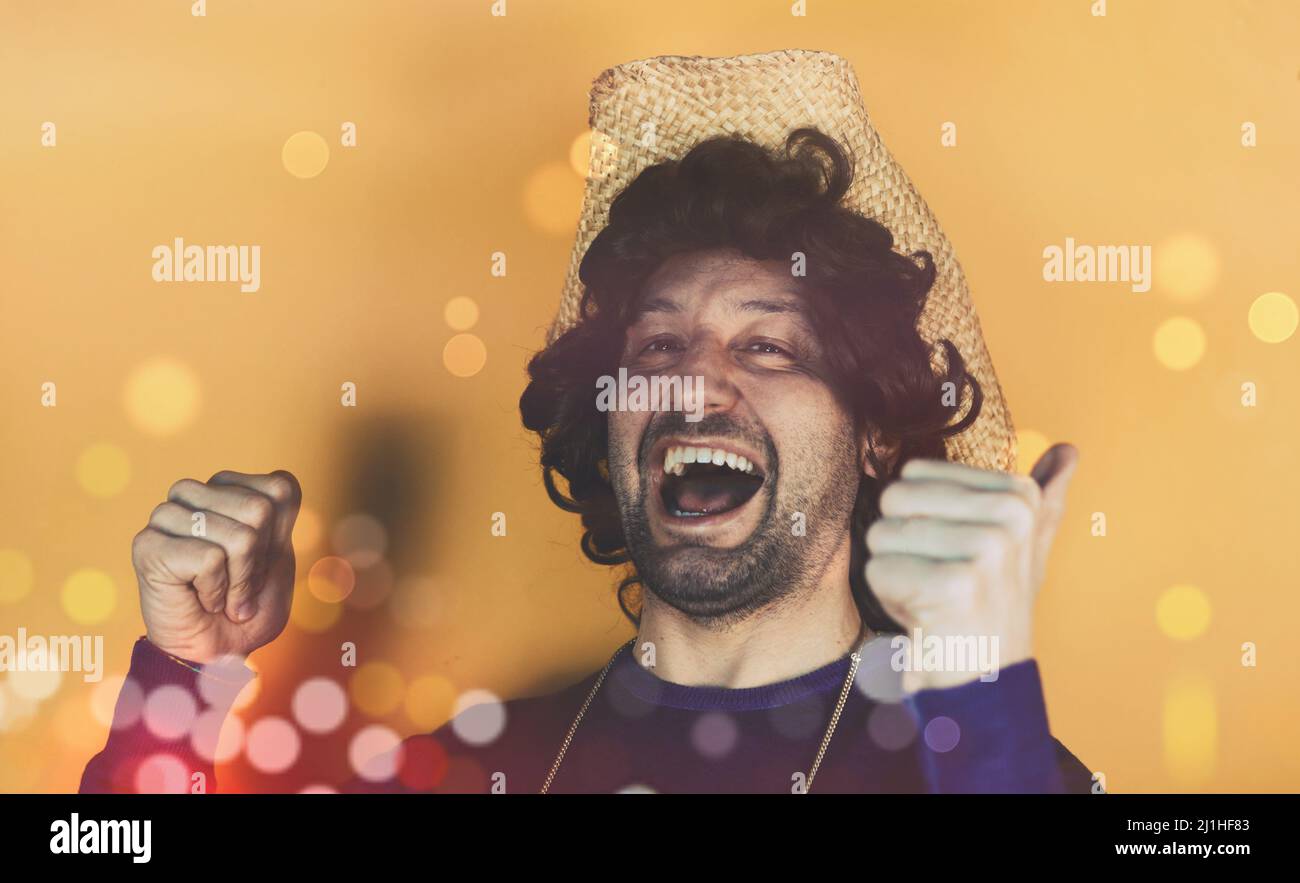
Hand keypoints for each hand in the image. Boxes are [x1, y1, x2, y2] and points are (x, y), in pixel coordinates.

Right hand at [131, 470, 300, 663]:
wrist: (216, 654)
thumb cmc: (248, 607)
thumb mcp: (280, 554)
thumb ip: (282, 512)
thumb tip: (281, 481)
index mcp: (226, 487)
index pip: (279, 488)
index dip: (279, 535)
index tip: (259, 562)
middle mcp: (193, 493)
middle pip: (260, 509)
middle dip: (258, 559)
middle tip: (237, 583)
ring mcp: (166, 515)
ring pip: (240, 536)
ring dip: (239, 580)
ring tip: (219, 593)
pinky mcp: (148, 543)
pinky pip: (211, 559)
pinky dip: (216, 590)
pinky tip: (199, 599)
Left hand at [864, 444, 1078, 690]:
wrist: (984, 680)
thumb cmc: (989, 607)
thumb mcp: (1023, 548)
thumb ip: (1042, 497)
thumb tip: (1069, 449)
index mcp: (1019, 495)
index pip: (913, 474)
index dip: (919, 518)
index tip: (953, 554)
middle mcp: (1010, 516)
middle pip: (894, 499)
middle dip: (900, 545)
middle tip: (937, 580)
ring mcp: (988, 550)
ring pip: (882, 535)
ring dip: (895, 575)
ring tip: (933, 599)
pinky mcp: (956, 586)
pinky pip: (878, 570)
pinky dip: (889, 600)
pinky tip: (925, 618)